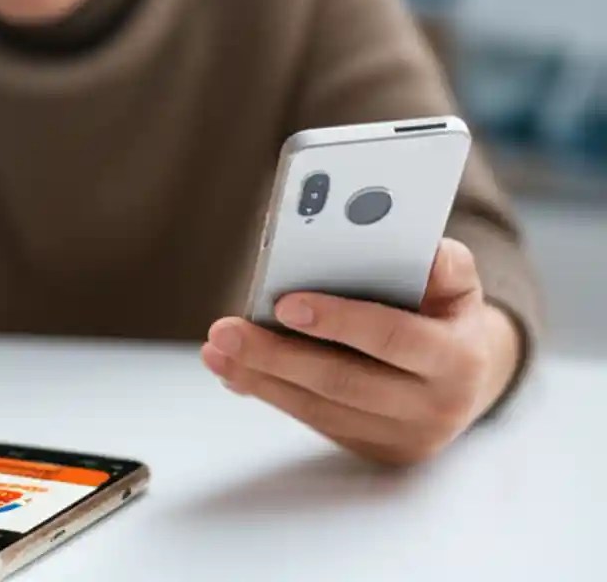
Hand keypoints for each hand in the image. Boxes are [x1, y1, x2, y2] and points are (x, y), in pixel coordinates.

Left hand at [202, 239, 521, 465]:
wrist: (469, 376)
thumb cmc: (448, 313)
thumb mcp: (457, 283)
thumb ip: (437, 261)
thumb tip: (389, 236)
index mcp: (460, 357)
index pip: (394, 337)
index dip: (339, 320)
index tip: (284, 303)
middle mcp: (436, 406)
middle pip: (343, 381)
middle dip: (276, 355)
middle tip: (224, 331)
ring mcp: (405, 436)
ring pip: (320, 408)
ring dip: (260, 378)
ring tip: (216, 350)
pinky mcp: (376, 451)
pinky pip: (316, 421)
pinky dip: (272, 393)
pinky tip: (236, 372)